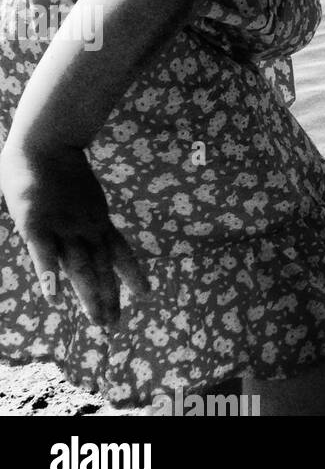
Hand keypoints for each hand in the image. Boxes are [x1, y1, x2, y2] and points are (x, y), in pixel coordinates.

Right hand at [0, 142, 148, 326]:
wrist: (46, 143)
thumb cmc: (62, 171)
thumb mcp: (82, 199)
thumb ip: (86, 218)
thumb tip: (95, 234)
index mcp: (97, 221)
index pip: (119, 252)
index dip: (132, 273)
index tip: (145, 295)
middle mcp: (85, 228)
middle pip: (100, 267)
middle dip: (108, 297)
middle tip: (114, 325)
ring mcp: (62, 227)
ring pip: (78, 266)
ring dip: (88, 295)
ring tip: (97, 320)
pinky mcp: (36, 224)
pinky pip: (43, 252)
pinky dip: (48, 273)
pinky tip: (53, 295)